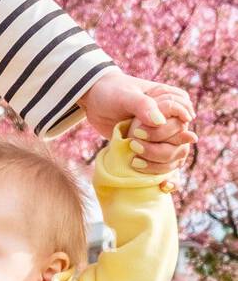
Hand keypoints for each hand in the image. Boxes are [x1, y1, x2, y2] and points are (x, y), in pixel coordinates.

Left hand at [79, 68, 196, 172]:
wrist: (97, 104)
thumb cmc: (112, 94)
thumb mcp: (125, 96)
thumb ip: (143, 105)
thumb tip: (160, 122)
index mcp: (173, 101)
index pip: (182, 120)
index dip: (166, 130)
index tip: (139, 133)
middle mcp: (173, 121)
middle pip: (180, 143)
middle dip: (158, 150)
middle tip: (134, 146)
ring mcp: (164, 139)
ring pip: (175, 158)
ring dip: (158, 166)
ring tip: (135, 163)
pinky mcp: (154, 151)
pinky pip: (167, 168)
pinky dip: (168, 179)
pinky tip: (162, 187)